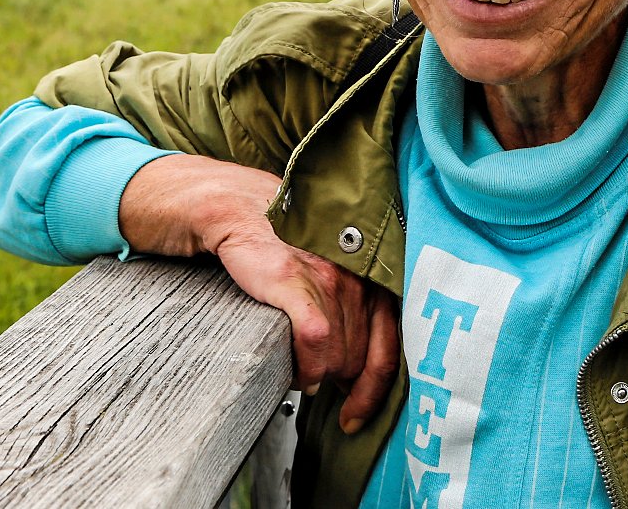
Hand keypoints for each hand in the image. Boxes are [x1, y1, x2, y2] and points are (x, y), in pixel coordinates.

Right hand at [121, 156, 400, 432]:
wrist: (239, 211)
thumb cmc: (282, 247)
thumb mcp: (329, 277)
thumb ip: (350, 316)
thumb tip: (352, 373)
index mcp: (372, 277)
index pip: (388, 349)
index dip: (372, 391)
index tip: (353, 417)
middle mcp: (359, 276)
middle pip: (356, 360)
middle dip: (332, 381)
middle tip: (307, 378)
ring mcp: (331, 277)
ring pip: (335, 356)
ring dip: (311, 373)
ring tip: (290, 364)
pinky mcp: (296, 280)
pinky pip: (314, 339)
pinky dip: (304, 363)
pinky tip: (290, 366)